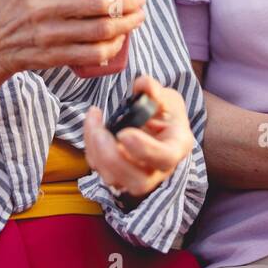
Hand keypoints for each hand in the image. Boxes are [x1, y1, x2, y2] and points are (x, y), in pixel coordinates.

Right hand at [0, 0, 145, 80]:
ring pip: (101, 29)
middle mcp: (43, 7)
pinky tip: (119, 39)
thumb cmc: (6, 10)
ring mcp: (49, 34)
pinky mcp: (53, 56)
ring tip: (137, 17)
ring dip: (127, 23)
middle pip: (100, 2)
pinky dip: (112, 46)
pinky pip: (92, 53)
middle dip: (128, 1)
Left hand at [83, 75, 194, 202]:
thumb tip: (144, 85)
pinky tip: (93, 126)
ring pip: (114, 179)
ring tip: (94, 118)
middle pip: (138, 181)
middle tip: (100, 129)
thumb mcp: (166, 96)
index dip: (144, 150)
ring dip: (96, 150)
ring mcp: (138, 175)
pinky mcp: (119, 175)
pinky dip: (91, 148)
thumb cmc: (164, 111)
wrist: (157, 123)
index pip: (165, 158)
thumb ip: (154, 89)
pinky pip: (100, 169)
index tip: (124, 133)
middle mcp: (159, 169)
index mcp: (177, 146)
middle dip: (112, 157)